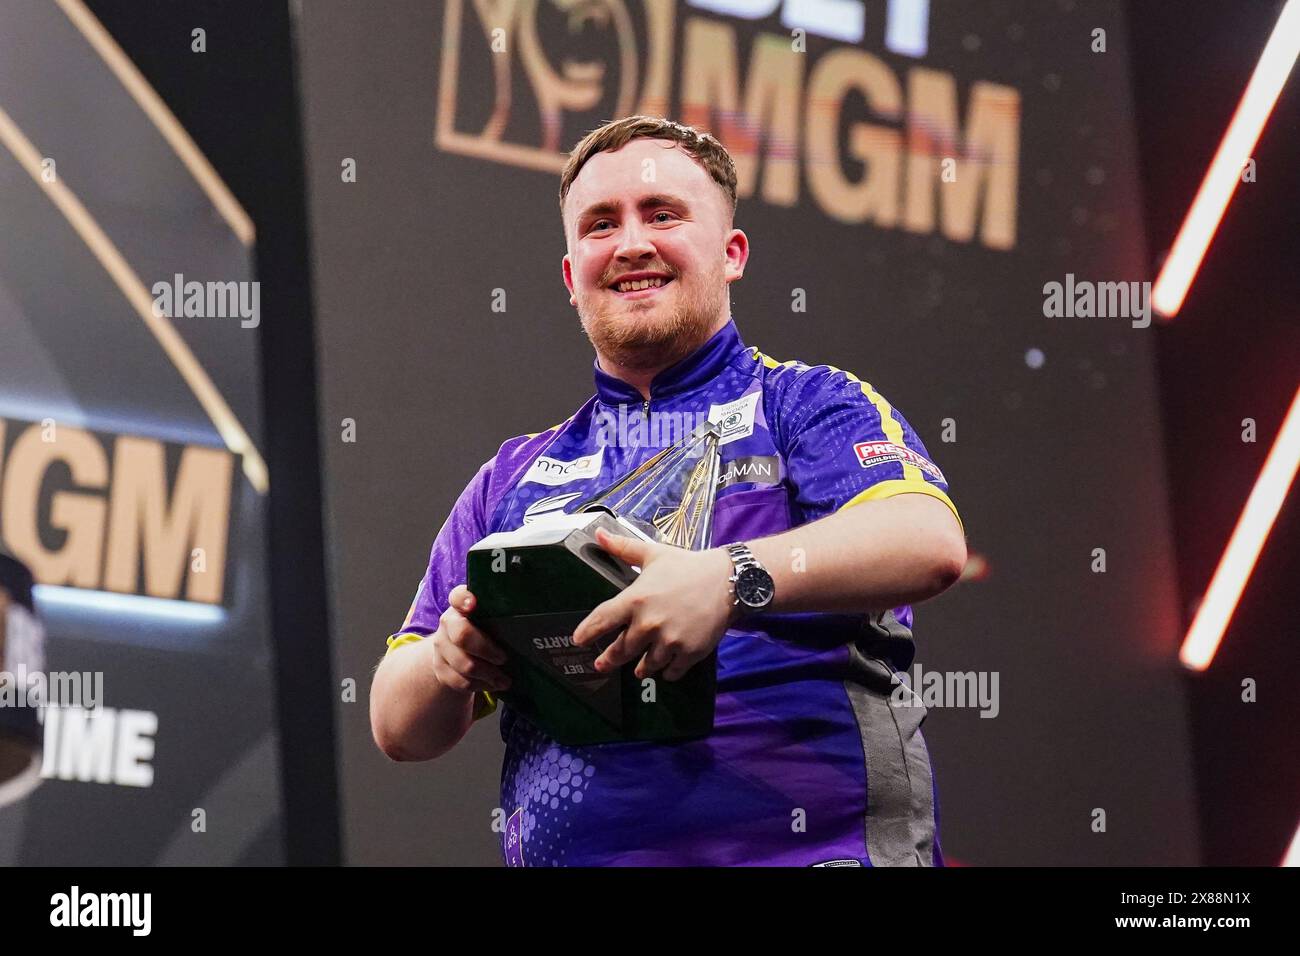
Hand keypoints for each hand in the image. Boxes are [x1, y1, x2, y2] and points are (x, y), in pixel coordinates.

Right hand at [431, 585, 511, 694]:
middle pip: (463, 635)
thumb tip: (534, 622)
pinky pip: (461, 681)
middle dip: (487, 649)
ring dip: (488, 674)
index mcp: (462, 606)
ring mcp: (441, 646)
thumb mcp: (491, 621)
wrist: (454, 654)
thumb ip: (502, 617)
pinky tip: (492, 684)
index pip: (458, 596)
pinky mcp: (440, 668)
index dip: (464, 599)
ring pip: (464, 664)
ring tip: (505, 680)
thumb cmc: (482, 633)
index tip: (473, 605)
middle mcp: (448, 623)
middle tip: (504, 658)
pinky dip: (480, 685)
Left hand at [571, 527, 734, 681]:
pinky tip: (666, 669)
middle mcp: (648, 624)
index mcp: (635, 599)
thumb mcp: (653, 554)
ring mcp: (669, 641)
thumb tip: (599, 533)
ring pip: (647, 665)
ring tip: (638, 669)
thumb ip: (623, 548)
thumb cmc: (687, 566)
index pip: (602, 620)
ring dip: (641, 668)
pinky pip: (671, 672)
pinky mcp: (689, 653)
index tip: (578, 640)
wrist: (728, 580)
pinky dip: (667, 672)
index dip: (587, 632)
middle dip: (609, 660)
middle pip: (621, 650)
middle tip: (601, 665)